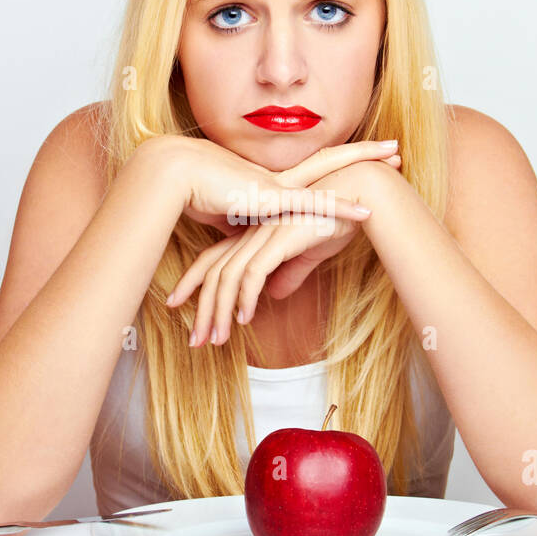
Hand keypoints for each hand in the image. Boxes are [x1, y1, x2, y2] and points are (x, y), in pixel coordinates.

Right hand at [150, 134, 399, 234]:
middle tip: (395, 147)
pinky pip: (312, 205)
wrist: (169, 176)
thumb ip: (240, 224)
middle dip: (365, 153)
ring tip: (397, 158)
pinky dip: (340, 208)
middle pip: (331, 159)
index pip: (314, 169)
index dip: (339, 162)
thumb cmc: (190, 193)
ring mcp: (276, 185)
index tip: (364, 157)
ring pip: (331, 171)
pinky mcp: (268, 199)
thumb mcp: (223, 214)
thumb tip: (246, 236)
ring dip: (365, 165)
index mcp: (270, 181)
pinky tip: (366, 211)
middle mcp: (278, 178)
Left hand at [166, 155, 399, 346]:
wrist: (358, 194)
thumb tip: (276, 295)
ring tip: (216, 340)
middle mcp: (253, 234)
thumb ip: (289, 273)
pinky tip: (245, 319)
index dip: (194, 283)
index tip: (178, 305)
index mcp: (255, 234)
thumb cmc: (337, 218)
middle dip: (201, 309)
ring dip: (219, 312)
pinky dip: (245, 299)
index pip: (213, 260)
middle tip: (194, 341)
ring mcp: (264, 236)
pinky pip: (253, 274)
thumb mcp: (308, 253)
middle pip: (213, 272)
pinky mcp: (279, 239)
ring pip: (227, 277)